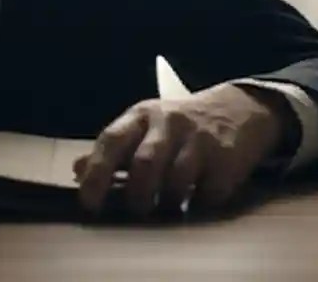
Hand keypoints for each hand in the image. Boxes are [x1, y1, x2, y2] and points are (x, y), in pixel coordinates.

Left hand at [73, 83, 286, 216]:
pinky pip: (208, 192)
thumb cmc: (179, 125)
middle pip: (145, 163)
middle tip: (136, 209)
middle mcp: (169, 123)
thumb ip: (112, 149)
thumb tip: (77, 169)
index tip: (88, 202)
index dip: (97, 172)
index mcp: (142, 116)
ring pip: (176, 180)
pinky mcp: (228, 157)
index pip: (112, 140)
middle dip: (137, 194)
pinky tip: (197, 199)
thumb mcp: (143, 127)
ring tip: (166, 207)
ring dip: (168, 202)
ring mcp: (200, 139)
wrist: (240, 108)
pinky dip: (199, 203)